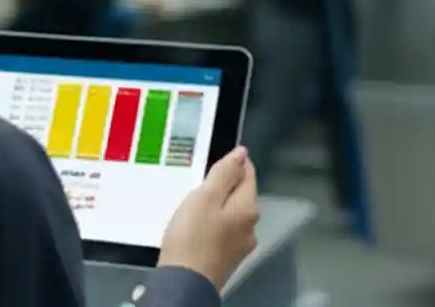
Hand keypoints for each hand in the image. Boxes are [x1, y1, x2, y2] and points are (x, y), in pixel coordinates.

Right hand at [159, 147, 259, 291]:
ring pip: (232, 215)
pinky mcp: (226, 259)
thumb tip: (242, 153)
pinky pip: (223, 232)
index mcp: (248, 208)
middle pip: (241, 195)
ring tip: (195, 203)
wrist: (184, 282)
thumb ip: (224, 173)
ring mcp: (240, 246)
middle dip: (224, 185)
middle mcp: (250, 227)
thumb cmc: (192, 236)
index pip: (248, 174)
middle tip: (199, 181)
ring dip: (217, 206)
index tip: (215, 160)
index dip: (234, 162)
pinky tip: (197, 227)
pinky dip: (213, 224)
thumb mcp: (205, 197)